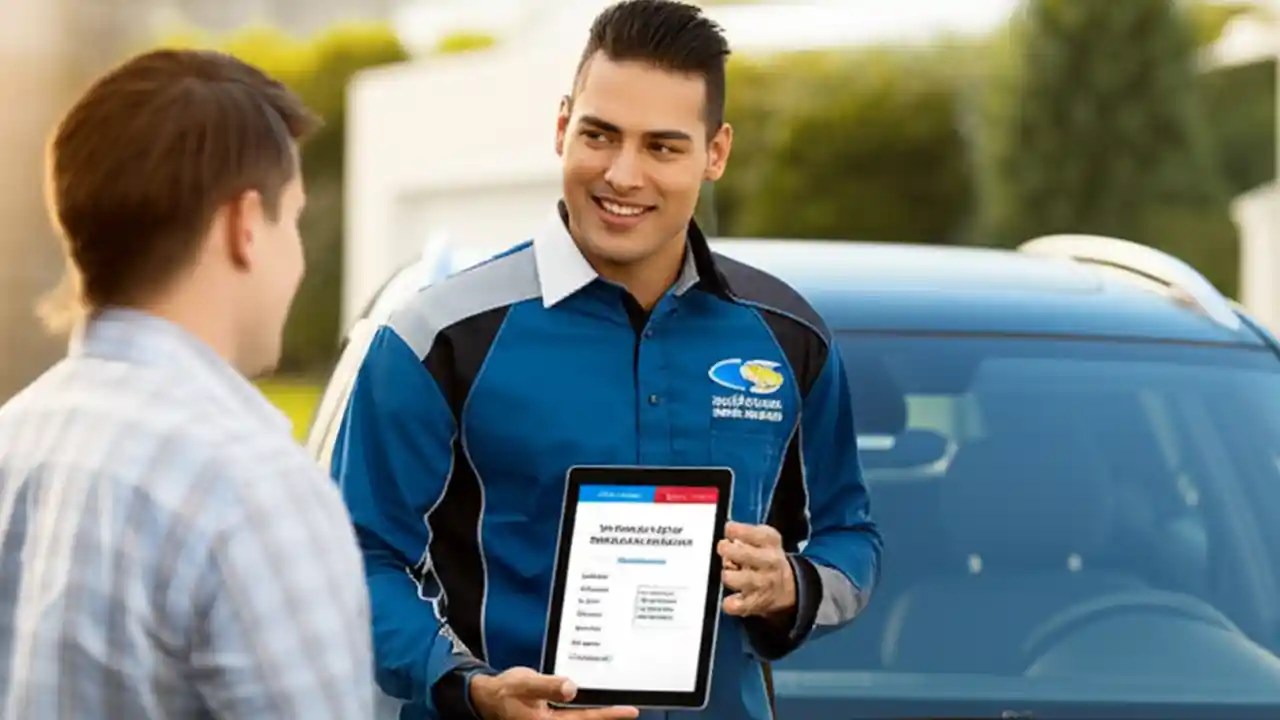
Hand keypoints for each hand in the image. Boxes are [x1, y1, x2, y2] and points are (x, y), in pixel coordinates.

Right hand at [469, 667, 638, 719]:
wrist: (487, 698)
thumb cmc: (504, 691)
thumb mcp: (525, 684)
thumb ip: (548, 686)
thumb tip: (571, 688)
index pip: (586, 719)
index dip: (610, 715)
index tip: (630, 711)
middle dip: (607, 718)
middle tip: (631, 711)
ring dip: (597, 716)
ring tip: (618, 710)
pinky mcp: (550, 719)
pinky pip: (574, 718)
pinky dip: (586, 713)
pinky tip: (595, 707)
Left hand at [718, 521, 796, 620]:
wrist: (789, 587)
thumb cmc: (769, 559)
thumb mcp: (765, 539)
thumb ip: (746, 534)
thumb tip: (727, 536)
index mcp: (770, 542)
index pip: (752, 533)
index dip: (735, 530)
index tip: (729, 530)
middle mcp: (769, 562)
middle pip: (743, 554)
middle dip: (727, 550)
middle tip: (723, 549)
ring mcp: (761, 584)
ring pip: (733, 579)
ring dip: (727, 575)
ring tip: (730, 573)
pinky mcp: (754, 604)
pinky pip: (733, 605)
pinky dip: (728, 602)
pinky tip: (732, 596)